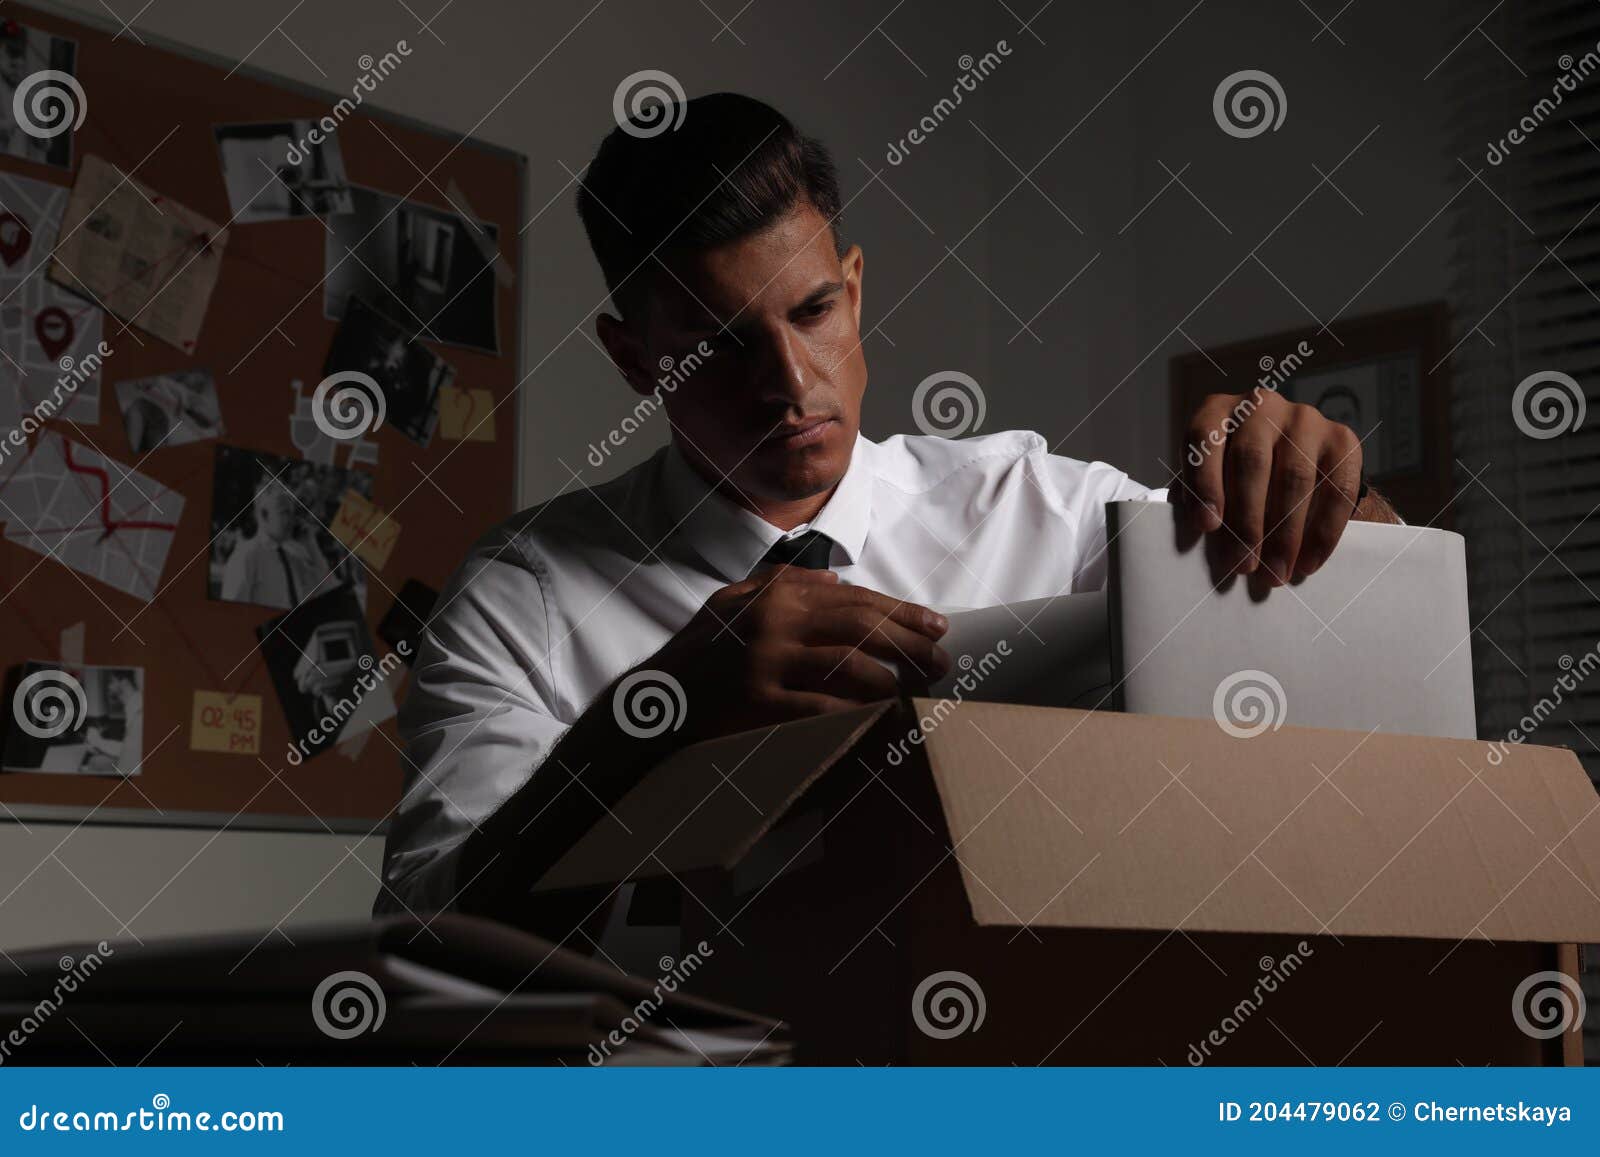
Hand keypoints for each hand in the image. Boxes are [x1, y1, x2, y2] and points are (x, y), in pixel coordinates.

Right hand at [651, 566, 950, 739]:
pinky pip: (819, 705)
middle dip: (910, 643)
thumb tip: (837, 580)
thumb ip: (785, 586)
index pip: (854, 599)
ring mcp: (765, 660)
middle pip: (861, 627)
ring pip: (847, 664)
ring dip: (891, 677)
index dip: (902, 612)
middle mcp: (773, 621)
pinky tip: (880, 716)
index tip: (937, 625)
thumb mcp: (736, 603)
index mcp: (775, 594)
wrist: (656, 700)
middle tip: (944, 661)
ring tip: (918, 687)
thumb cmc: (703, 653)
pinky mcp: (757, 701)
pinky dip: (854, 710)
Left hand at [1181, 390, 1362, 584]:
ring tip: (1275, 573)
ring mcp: (1305, 419)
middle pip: (1251, 462)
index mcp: (1217, 411)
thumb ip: (1199, 498)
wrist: (1296, 463)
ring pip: (1295, 478)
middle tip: (1243, 566)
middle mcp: (1260, 405)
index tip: (1206, 527)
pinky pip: (1337, 489)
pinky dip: (1323, 531)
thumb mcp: (1210, 479)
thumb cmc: (1235, 478)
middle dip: (1246, 522)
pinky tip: (1308, 562)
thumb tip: (1197, 536)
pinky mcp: (1342, 439)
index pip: (1203, 439)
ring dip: (1284, 534)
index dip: (1204, 483)